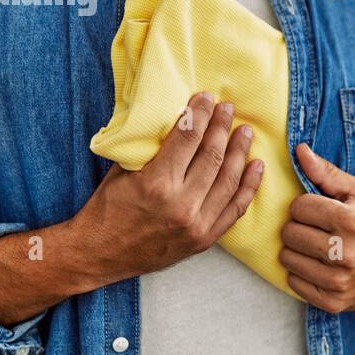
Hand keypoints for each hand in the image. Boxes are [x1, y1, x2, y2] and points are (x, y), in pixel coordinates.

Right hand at [74, 91, 264, 281]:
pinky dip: (249, 186)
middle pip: (212, 156)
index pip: (187, 138)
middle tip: (228, 109)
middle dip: (221, 128)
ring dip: (239, 152)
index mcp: (156, 184)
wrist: (99, 256)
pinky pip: (235, 209)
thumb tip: (176, 118)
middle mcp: (181, 204)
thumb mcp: (121, 172)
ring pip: (228, 181)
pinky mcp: (205, 239)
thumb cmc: (106, 209)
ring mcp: (196, 224)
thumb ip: (150, 148)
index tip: (206, 98)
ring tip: (245, 132)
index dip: (199, 114)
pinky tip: (256, 166)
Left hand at [280, 144, 354, 312]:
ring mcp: (339, 281)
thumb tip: (299, 151)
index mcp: (350, 221)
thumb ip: (326, 172)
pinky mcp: (334, 302)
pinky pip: (295, 284)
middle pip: (289, 233)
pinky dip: (301, 274)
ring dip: (297, 251)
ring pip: (288, 258)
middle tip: (316, 229)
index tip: (319, 211)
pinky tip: (318, 266)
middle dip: (298, 227)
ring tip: (315, 247)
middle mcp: (345, 253)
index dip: (305, 206)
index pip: (299, 207)